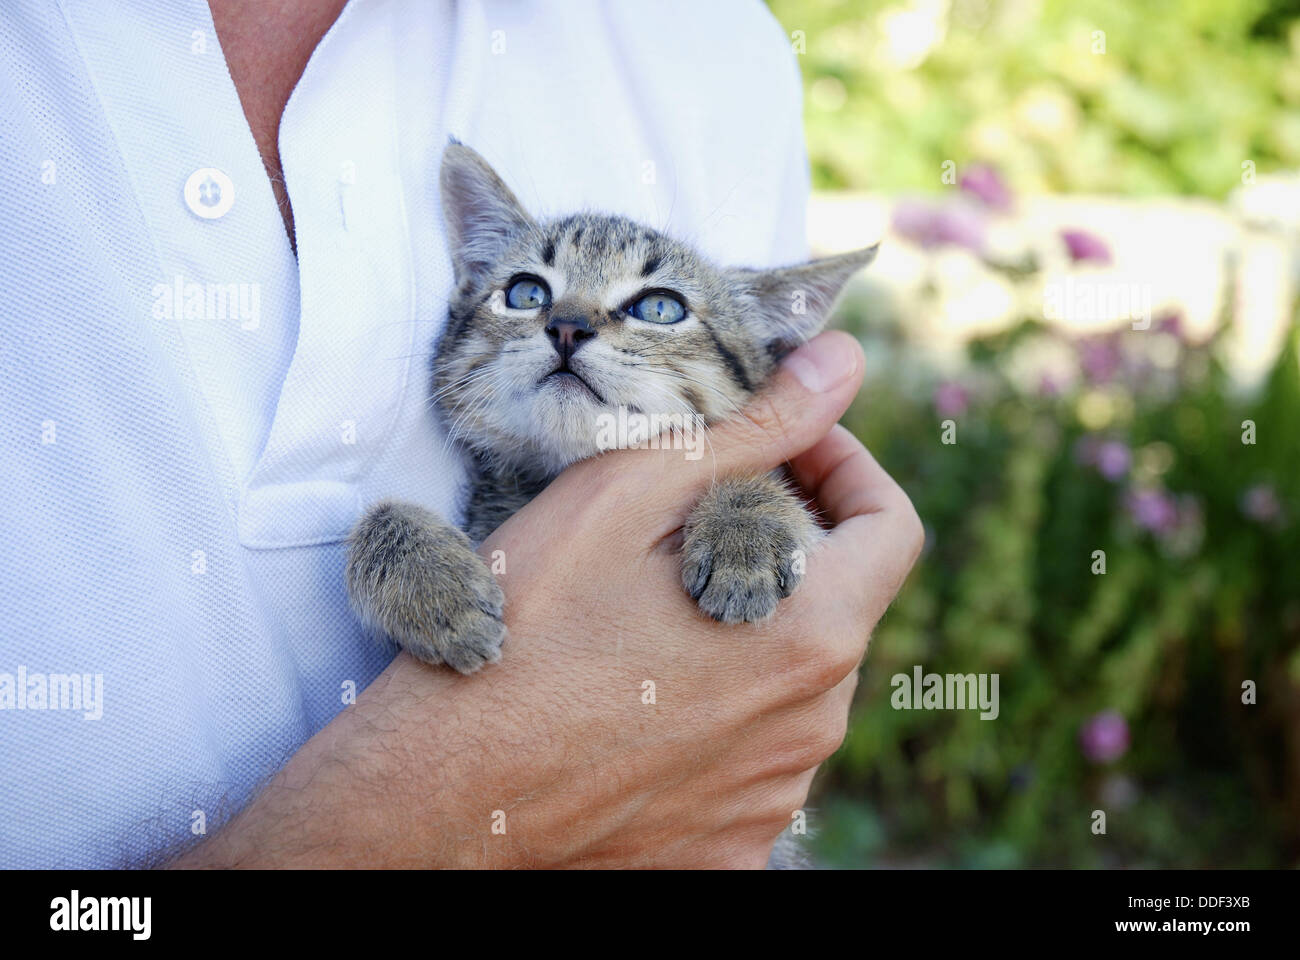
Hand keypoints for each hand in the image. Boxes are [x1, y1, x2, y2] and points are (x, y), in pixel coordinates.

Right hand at [174, 331, 921, 867]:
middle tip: (678, 528)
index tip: (787, 449)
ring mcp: (772, 798)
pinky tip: (632, 705)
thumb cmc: (519, 632)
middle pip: (833, 606)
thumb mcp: (625, 500)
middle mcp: (810, 728)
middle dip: (776, 550)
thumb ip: (753, 428)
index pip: (893, 529)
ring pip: (789, 686)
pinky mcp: (728, 849)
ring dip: (741, 634)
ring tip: (640, 624)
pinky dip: (712, 720)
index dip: (846, 466)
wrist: (436, 795)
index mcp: (807, 635)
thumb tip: (842, 362)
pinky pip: (748, 763)